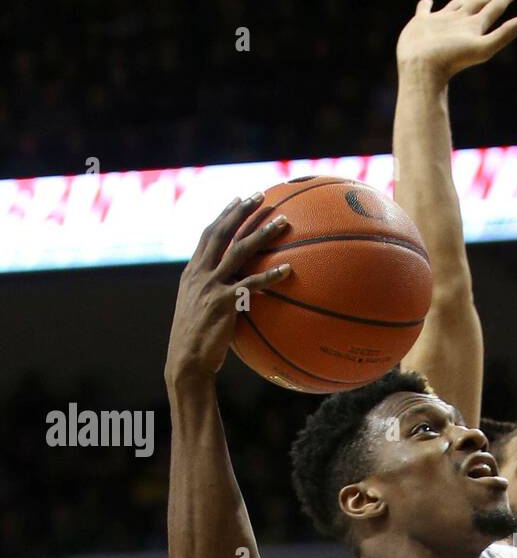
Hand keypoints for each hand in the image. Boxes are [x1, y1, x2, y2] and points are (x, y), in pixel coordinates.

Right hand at [166, 194, 291, 377]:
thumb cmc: (195, 343)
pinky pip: (251, 285)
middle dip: (241, 211)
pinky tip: (289, 270)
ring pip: (239, 252)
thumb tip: (235, 292)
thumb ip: (212, 295)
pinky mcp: (223, 303)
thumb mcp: (198, 311)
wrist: (185, 362)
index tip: (238, 199)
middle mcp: (199, 274)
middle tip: (261, 196)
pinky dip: (270, 276)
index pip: (208, 235)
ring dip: (262, 234)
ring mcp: (210, 286)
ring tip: (283, 222)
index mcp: (192, 273)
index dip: (224, 215)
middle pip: (222, 233)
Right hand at [396, 0, 516, 82]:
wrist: (423, 69)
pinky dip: (425, 5)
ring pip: (456, 5)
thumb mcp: (484, 47)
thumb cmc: (452, 60)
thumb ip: (506, 33)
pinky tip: (427, 2)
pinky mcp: (420, 24)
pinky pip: (424, 10)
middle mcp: (459, 24)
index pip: (494, 8)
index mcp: (474, 28)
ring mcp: (440, 24)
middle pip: (478, 4)